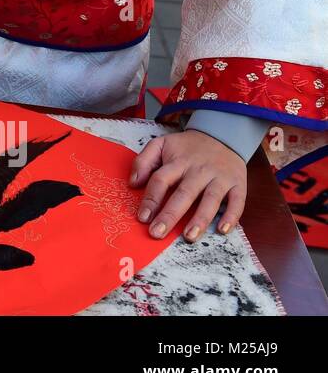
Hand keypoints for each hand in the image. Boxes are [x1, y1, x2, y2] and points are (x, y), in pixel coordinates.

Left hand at [130, 129, 246, 241]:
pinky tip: (223, 230)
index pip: (161, 180)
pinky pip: (238, 201)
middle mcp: (199, 170)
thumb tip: (133, 183)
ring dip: (200, 219)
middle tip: (157, 233)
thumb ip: (143, 161)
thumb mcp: (161, 144)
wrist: (222, 135)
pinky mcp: (238, 184)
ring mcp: (220, 177)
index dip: (151, 199)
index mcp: (177, 162)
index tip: (142, 217)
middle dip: (170, 215)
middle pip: (183, 194)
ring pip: (211, 199)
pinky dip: (232, 216)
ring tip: (188, 237)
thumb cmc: (186, 147)